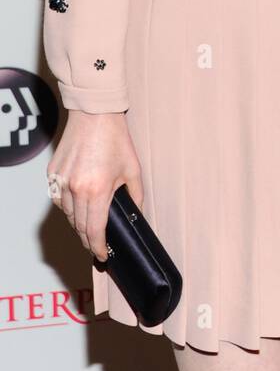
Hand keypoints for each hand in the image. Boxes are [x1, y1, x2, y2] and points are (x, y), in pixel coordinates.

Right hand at [46, 111, 143, 261]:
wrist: (94, 114)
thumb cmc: (115, 140)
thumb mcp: (133, 170)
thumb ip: (136, 197)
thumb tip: (136, 216)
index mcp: (97, 190)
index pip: (94, 231)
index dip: (98, 247)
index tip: (103, 256)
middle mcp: (75, 189)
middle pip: (78, 226)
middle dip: (88, 239)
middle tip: (97, 245)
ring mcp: (61, 181)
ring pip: (67, 214)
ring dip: (78, 222)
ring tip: (90, 224)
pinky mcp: (52, 173)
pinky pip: (58, 198)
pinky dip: (67, 205)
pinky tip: (78, 203)